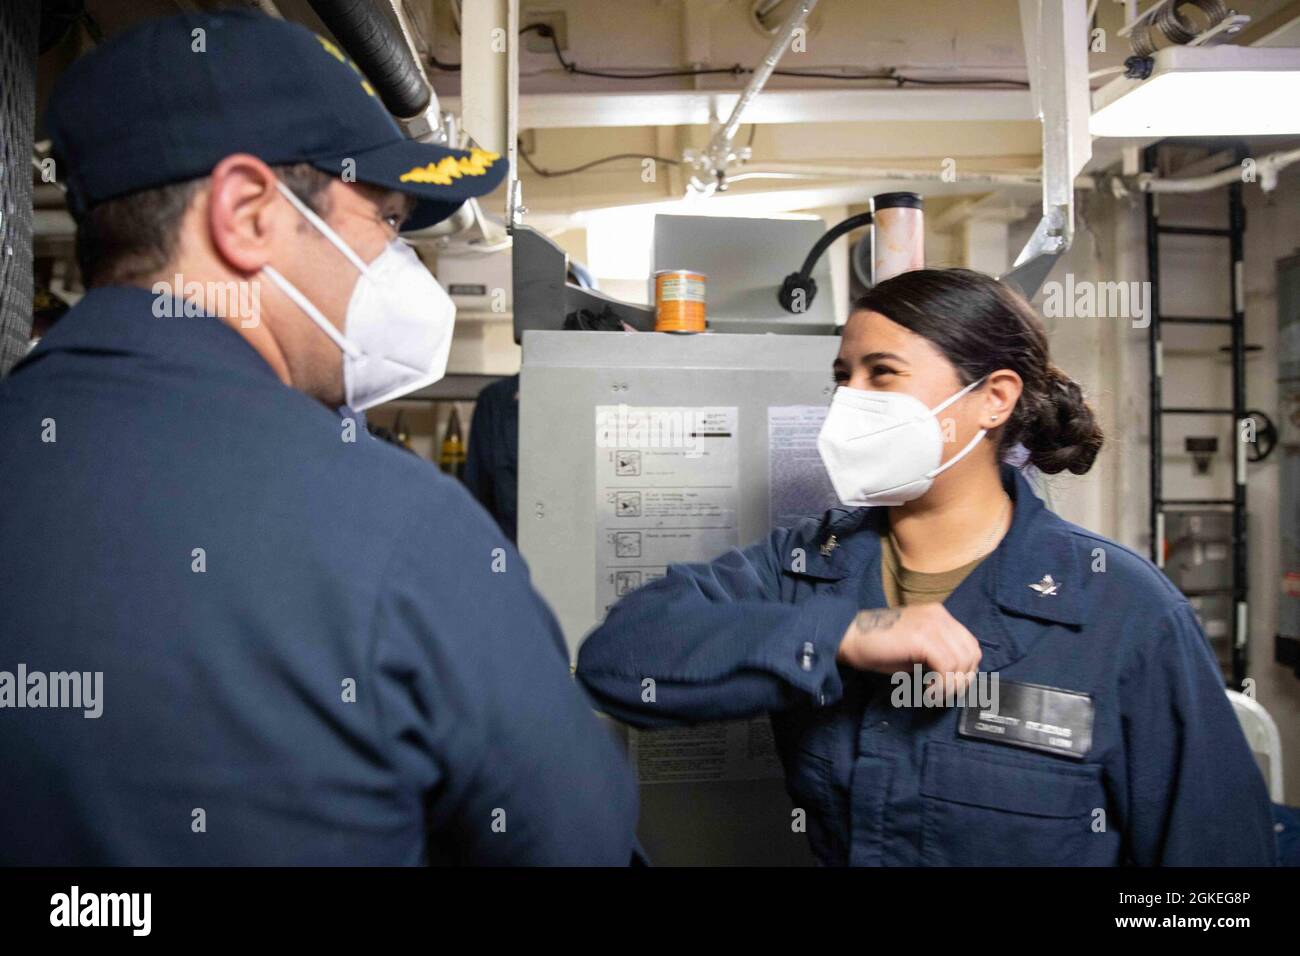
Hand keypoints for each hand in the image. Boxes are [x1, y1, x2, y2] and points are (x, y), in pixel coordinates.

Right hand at [837, 604, 981, 698]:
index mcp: (939, 616)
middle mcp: (939, 616)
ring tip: (932, 694)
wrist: (849, 637)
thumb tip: (955, 677)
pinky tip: (928, 691)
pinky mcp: (922, 636)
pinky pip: (947, 666)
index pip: (970, 645)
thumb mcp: (915, 649)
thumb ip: (937, 654)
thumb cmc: (877, 646)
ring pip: (962, 662)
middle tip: (941, 694)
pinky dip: (942, 685)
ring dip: (951, 685)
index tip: (948, 687)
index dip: (965, 672)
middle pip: (971, 654)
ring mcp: (932, 624)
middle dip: (961, 681)